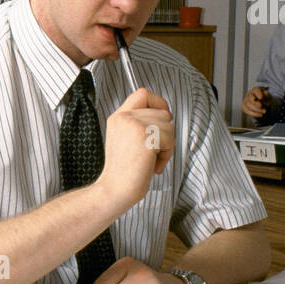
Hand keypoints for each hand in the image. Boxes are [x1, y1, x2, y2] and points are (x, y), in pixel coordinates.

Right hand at [96, 88, 173, 210]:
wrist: (114, 190)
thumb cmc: (123, 172)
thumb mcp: (126, 140)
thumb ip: (139, 125)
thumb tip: (164, 116)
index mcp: (118, 117)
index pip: (143, 93)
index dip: (158, 102)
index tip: (162, 119)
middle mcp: (124, 117)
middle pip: (162, 111)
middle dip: (165, 133)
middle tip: (154, 151)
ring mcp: (133, 124)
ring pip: (168, 125)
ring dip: (166, 145)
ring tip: (152, 160)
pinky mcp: (145, 135)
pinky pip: (169, 138)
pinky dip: (166, 154)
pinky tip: (153, 165)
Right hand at [241, 86, 272, 118]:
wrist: (262, 106)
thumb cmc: (265, 100)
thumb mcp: (268, 97)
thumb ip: (267, 96)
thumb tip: (266, 93)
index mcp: (255, 90)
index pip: (256, 90)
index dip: (258, 93)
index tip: (261, 98)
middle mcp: (249, 94)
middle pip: (250, 98)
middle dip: (255, 102)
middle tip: (261, 106)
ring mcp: (245, 101)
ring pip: (248, 105)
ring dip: (256, 109)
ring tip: (264, 112)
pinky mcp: (243, 107)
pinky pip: (246, 110)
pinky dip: (254, 114)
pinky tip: (260, 115)